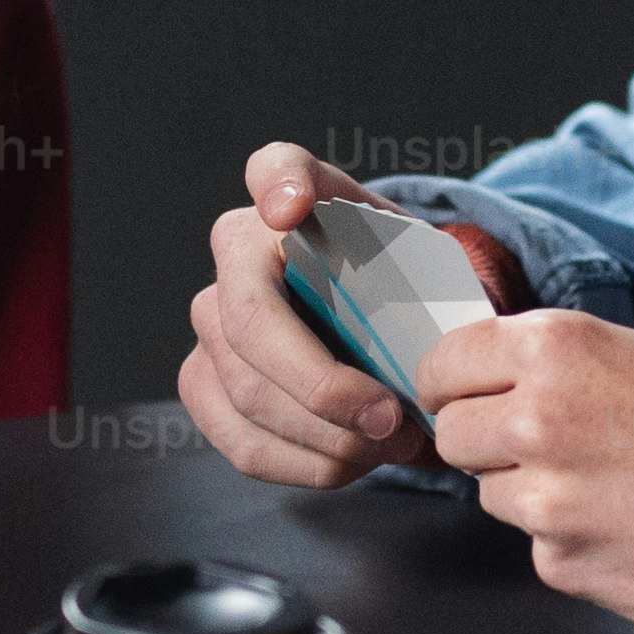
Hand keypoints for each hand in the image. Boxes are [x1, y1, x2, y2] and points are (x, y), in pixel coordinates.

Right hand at [177, 145, 511, 488]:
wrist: (386, 320)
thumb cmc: (405, 286)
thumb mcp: (428, 260)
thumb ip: (420, 269)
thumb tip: (420, 336)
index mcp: (292, 193)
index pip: (275, 169)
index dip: (277, 186)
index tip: (293, 209)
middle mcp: (235, 247)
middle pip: (251, 324)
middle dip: (324, 389)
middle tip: (394, 422)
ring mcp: (210, 317)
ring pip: (246, 395)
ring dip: (327, 439)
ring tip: (390, 446)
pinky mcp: (205, 382)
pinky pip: (243, 442)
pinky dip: (307, 464)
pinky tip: (354, 459)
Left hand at [419, 310, 633, 632]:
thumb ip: (572, 369)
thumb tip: (515, 380)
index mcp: (558, 350)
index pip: (442, 363)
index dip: (454, 382)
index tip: (466, 393)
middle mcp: (536, 420)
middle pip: (453, 436)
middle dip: (488, 442)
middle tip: (550, 446)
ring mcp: (546, 503)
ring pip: (495, 498)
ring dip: (535, 495)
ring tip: (619, 488)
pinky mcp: (565, 568)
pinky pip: (543, 551)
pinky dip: (577, 545)